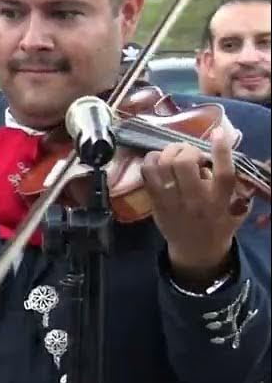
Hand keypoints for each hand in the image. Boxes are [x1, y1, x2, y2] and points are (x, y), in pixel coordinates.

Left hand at [142, 126, 245, 284]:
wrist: (196, 249)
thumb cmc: (220, 222)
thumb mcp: (236, 206)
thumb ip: (233, 183)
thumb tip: (223, 152)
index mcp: (220, 202)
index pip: (223, 175)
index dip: (221, 151)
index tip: (219, 133)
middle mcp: (195, 201)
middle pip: (184, 164)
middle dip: (186, 149)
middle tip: (190, 151)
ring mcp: (171, 202)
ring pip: (161, 165)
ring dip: (168, 152)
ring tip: (175, 154)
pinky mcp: (155, 202)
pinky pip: (146, 173)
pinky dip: (151, 159)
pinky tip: (160, 160)